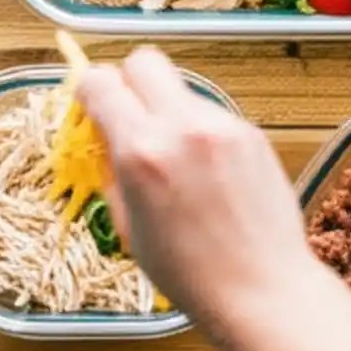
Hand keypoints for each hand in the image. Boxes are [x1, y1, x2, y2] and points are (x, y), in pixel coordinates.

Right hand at [77, 47, 311, 321]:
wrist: (261, 289)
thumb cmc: (188, 273)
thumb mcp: (127, 224)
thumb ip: (112, 168)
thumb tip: (103, 134)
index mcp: (141, 150)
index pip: (100, 81)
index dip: (89, 91)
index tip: (91, 107)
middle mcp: (182, 126)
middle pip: (144, 61)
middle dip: (129, 82)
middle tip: (131, 117)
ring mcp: (223, 125)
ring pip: (181, 88)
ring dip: (168, 110)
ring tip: (177, 159)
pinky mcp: (251, 132)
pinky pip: (212, 114)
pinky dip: (200, 131)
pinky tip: (209, 172)